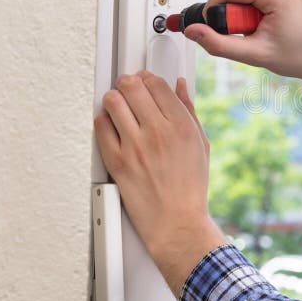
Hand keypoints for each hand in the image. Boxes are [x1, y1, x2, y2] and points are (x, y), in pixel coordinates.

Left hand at [94, 70, 226, 296]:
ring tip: (120, 106)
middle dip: (129, 83)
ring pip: (113, 102)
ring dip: (115, 99)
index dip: (148, 78)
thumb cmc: (191, 187)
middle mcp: (158, 132)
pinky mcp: (117, 161)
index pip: (157, 84)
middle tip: (129, 88)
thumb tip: (181, 87)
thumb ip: (189, 111)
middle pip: (132, 86)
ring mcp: (135, 146)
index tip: (146, 82)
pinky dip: (104, 121)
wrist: (176, 221)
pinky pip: (100, 127)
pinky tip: (113, 126)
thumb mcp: (201, 144)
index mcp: (182, 126)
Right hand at [184, 0, 301, 126]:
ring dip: (251, 6)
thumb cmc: (300, 57)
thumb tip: (192, 31)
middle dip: (239, 12)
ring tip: (269, 26)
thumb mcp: (255, 54)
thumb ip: (219, 44)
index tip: (220, 29)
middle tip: (255, 33)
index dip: (216, 10)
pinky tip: (277, 16)